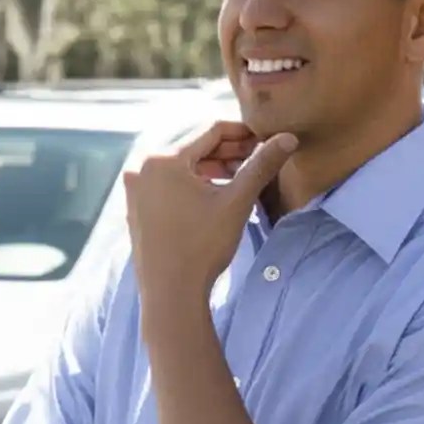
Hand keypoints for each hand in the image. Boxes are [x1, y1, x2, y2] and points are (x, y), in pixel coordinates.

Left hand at [123, 122, 297, 318]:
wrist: (171, 293)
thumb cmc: (202, 247)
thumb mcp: (236, 202)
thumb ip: (261, 165)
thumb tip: (288, 138)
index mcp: (162, 159)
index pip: (210, 130)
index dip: (242, 132)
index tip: (266, 139)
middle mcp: (142, 166)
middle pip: (193, 144)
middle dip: (227, 148)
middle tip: (257, 156)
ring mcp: (136, 186)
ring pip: (181, 163)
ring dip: (211, 164)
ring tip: (241, 175)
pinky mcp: (136, 204)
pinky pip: (167, 180)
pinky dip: (192, 179)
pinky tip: (216, 190)